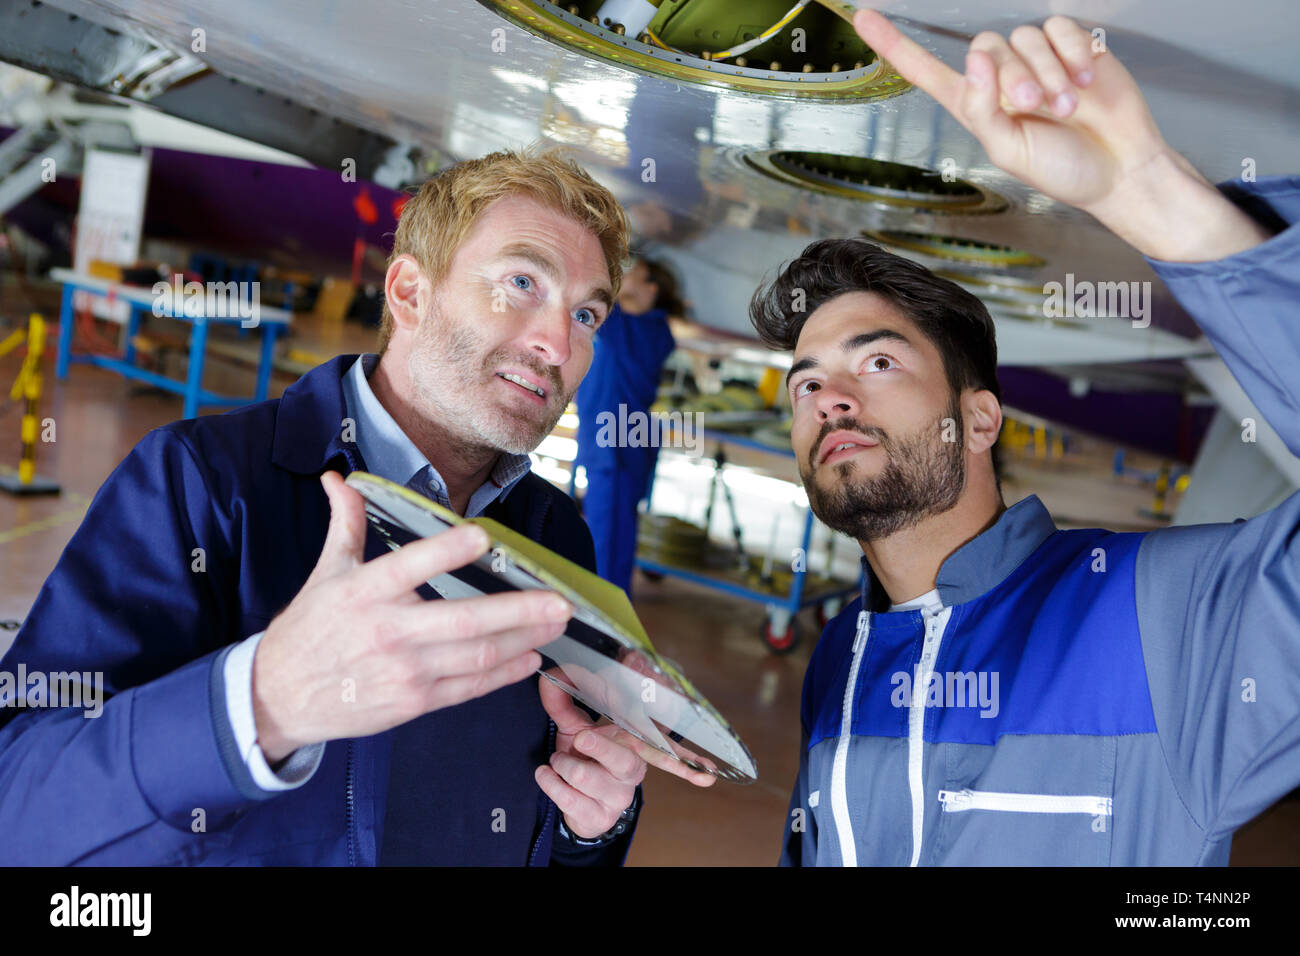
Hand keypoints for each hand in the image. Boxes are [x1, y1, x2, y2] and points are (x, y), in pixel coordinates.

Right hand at [252, 471, 574, 762]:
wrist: (279, 697)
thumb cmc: (309, 629)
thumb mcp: (326, 572)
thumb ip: (346, 523)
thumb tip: (341, 479)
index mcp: (365, 592)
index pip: (411, 567)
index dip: (447, 552)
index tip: (484, 537)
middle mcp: (389, 632)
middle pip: (463, 621)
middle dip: (518, 611)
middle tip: (560, 599)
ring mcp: (405, 672)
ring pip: (477, 656)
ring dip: (524, 640)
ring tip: (558, 624)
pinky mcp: (414, 703)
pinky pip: (469, 687)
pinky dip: (505, 674)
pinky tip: (531, 658)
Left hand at [535, 673, 714, 839]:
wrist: (574, 803)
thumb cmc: (582, 758)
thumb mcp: (572, 725)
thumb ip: (563, 699)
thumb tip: (554, 675)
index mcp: (634, 745)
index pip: (664, 746)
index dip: (684, 757)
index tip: (707, 769)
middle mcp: (633, 771)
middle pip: (627, 760)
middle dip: (603, 747)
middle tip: (582, 737)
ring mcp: (618, 797)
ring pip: (591, 780)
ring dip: (565, 765)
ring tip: (555, 760)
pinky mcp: (598, 817)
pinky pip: (571, 799)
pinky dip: (550, 784)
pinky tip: (544, 775)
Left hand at [854, 10, 1272, 260]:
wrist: (1119, 166)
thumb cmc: (1062, 169)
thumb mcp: (1009, 150)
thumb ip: (983, 107)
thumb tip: (974, 59)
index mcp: (975, 106)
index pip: (926, 70)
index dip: (894, 44)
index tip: (863, 17)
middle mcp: (1000, 79)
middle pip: (986, 48)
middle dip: (1013, 79)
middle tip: (1036, 109)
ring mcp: (1035, 60)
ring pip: (1024, 38)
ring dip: (1046, 73)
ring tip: (1067, 107)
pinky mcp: (1070, 45)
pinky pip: (1058, 28)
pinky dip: (1070, 54)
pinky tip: (1084, 81)